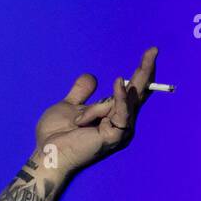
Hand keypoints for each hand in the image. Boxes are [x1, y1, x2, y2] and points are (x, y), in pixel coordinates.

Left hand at [34, 46, 158, 177]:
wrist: (47, 151)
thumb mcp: (68, 105)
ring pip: (120, 102)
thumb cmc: (55, 133)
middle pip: (137, 93)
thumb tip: (92, 76)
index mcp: (111, 115)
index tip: (150, 52)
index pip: (130, 91)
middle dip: (145, 70)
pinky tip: (118, 82)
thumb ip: (81, 92)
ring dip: (94, 110)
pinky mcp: (115, 135)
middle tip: (153, 49)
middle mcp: (120, 122)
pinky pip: (121, 111)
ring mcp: (119, 130)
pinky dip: (119, 97)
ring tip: (77, 123)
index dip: (141, 72)